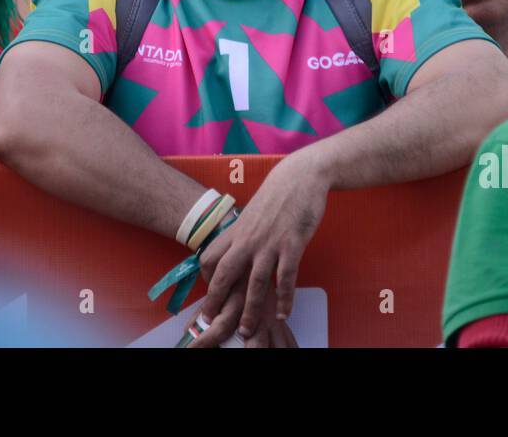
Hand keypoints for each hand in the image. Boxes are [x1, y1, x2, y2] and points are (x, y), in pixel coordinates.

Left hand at [194, 149, 329, 342]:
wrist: (301, 176)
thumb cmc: (277, 195)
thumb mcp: (253, 213)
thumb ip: (244, 233)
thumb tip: (237, 250)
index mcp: (236, 231)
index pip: (209, 258)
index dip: (206, 279)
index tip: (210, 295)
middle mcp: (248, 239)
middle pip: (224, 274)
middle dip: (216, 301)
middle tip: (211, 323)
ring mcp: (269, 243)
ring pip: (254, 283)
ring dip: (250, 310)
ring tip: (246, 330)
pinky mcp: (291, 244)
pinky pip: (285, 278)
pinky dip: (283, 298)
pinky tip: (282, 313)